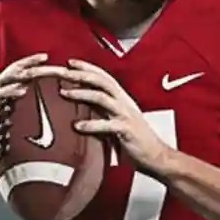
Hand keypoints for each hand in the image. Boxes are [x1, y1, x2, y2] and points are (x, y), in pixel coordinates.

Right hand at [0, 53, 67, 161]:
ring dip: (16, 81)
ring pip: (0, 86)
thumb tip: (40, 102)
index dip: (28, 63)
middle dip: (27, 65)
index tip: (45, 57)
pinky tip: (18, 97)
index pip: (14, 72)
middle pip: (9, 74)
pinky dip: (6, 98)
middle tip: (44, 60)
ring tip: (32, 76)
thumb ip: (18, 107)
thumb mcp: (8, 118)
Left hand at [55, 59, 171, 174]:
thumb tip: (82, 106)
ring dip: (82, 93)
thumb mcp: (117, 121)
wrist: (157, 157)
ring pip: (102, 97)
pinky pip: (107, 125)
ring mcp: (126, 115)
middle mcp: (124, 103)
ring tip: (64, 93)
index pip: (103, 77)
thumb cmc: (135, 141)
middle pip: (101, 81)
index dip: (88, 67)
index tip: (70, 62)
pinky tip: (77, 126)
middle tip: (62, 72)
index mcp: (122, 99)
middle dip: (81, 74)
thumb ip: (103, 111)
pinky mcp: (126, 131)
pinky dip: (91, 125)